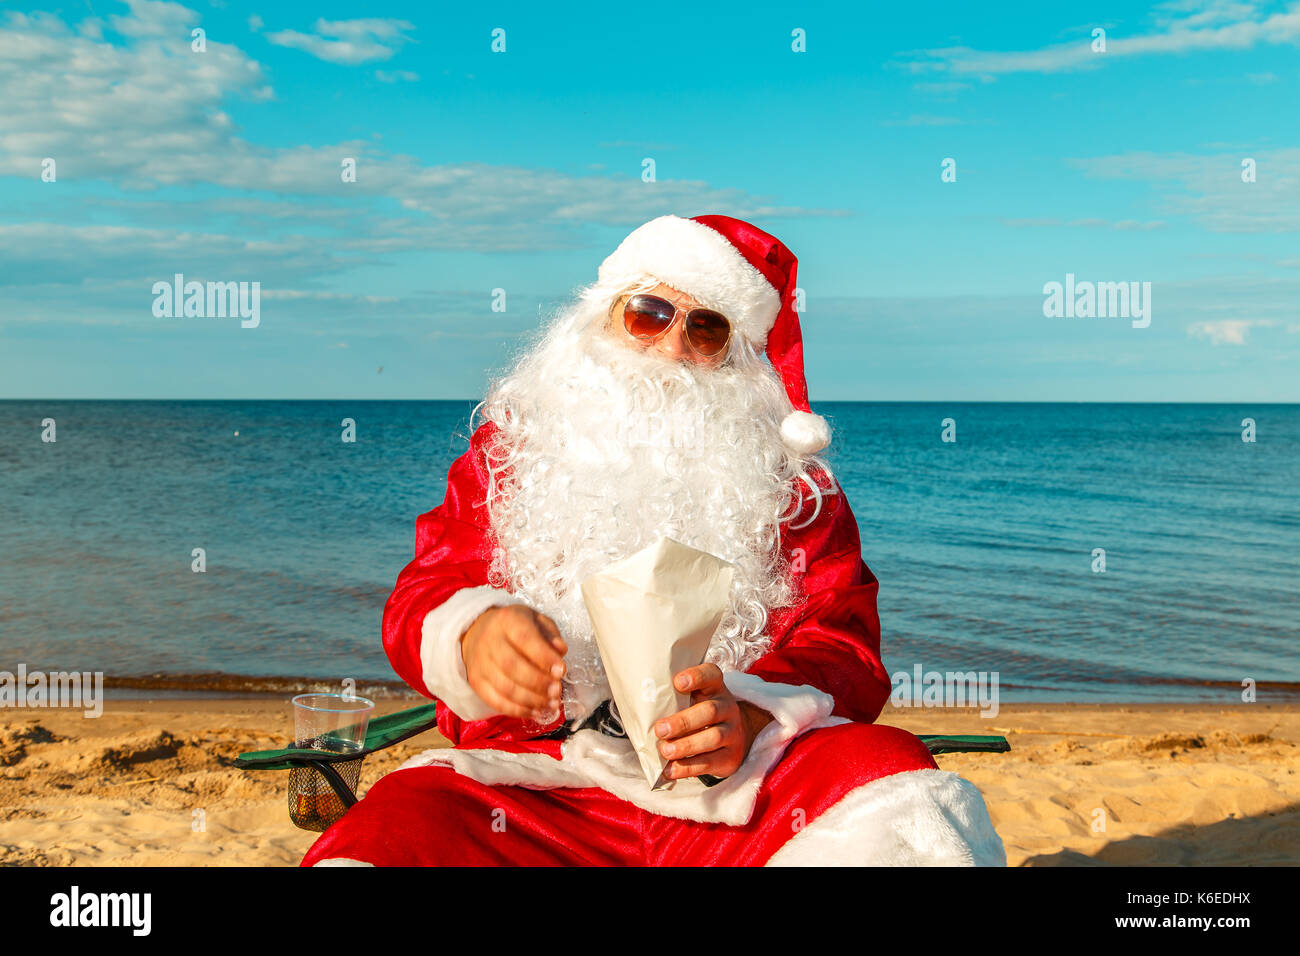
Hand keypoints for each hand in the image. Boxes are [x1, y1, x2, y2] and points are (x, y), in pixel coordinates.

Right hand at [460, 604, 566, 719]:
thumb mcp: (536, 621)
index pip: (525, 638)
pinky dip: (518, 710)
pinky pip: (496, 701)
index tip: (561, 670)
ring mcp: (480, 663)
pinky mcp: (476, 682)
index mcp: (508, 620)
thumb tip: (560, 650)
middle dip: (538, 682)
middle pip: (512, 666)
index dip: (544, 657)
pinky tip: (535, 711)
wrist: (478, 631)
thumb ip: (551, 635)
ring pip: (504, 687)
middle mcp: (490, 640)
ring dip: (531, 700)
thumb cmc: (514, 628)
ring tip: (551, 704)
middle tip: (557, 691)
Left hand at [654, 663, 773, 781]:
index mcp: (715, 688)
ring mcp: (732, 733)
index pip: (711, 675)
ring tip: (665, 751)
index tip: (678, 682)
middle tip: (660, 729)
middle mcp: (727, 708)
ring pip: (712, 738)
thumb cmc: (699, 714)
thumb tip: (638, 708)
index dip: (696, 677)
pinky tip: (669, 770)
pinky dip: (687, 768)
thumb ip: (673, 699)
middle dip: (683, 721)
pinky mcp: (730, 757)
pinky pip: (709, 763)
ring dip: (686, 745)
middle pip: (710, 711)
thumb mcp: (692, 700)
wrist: (733, 738)